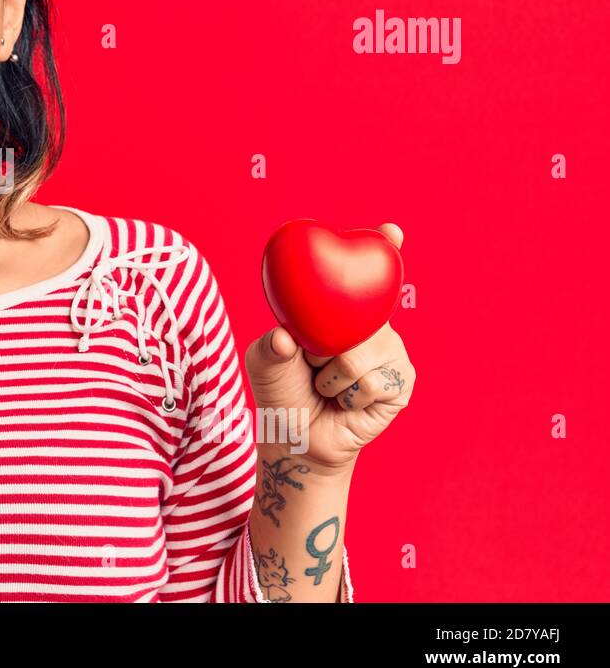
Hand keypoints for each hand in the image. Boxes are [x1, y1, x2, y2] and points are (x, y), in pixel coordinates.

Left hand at [245, 223, 414, 474]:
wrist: (297, 435)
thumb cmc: (281, 391)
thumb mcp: (265, 361)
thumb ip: (270, 346)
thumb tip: (285, 339)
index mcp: (343, 311)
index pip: (370, 275)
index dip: (384, 248)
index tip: (391, 231)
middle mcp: (372, 327)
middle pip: (360, 319)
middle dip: (324, 347)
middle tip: (314, 364)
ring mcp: (391, 354)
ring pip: (360, 355)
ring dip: (331, 377)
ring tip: (327, 385)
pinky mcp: (402, 383)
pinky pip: (372, 382)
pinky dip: (348, 396)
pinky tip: (345, 403)